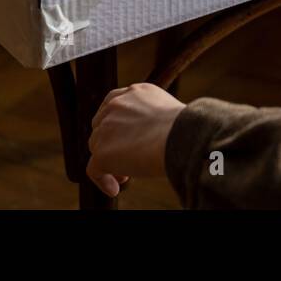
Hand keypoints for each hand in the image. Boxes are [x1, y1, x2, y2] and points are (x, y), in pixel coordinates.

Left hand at [86, 82, 186, 197]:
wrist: (182, 136)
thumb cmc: (186, 128)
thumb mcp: (167, 112)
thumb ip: (151, 118)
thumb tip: (151, 136)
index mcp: (134, 92)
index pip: (114, 107)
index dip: (117, 126)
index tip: (127, 140)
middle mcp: (116, 104)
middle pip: (102, 127)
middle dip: (112, 143)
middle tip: (127, 159)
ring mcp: (106, 127)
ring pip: (98, 148)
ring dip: (110, 162)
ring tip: (126, 177)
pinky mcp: (102, 152)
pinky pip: (94, 170)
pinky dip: (103, 180)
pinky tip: (114, 188)